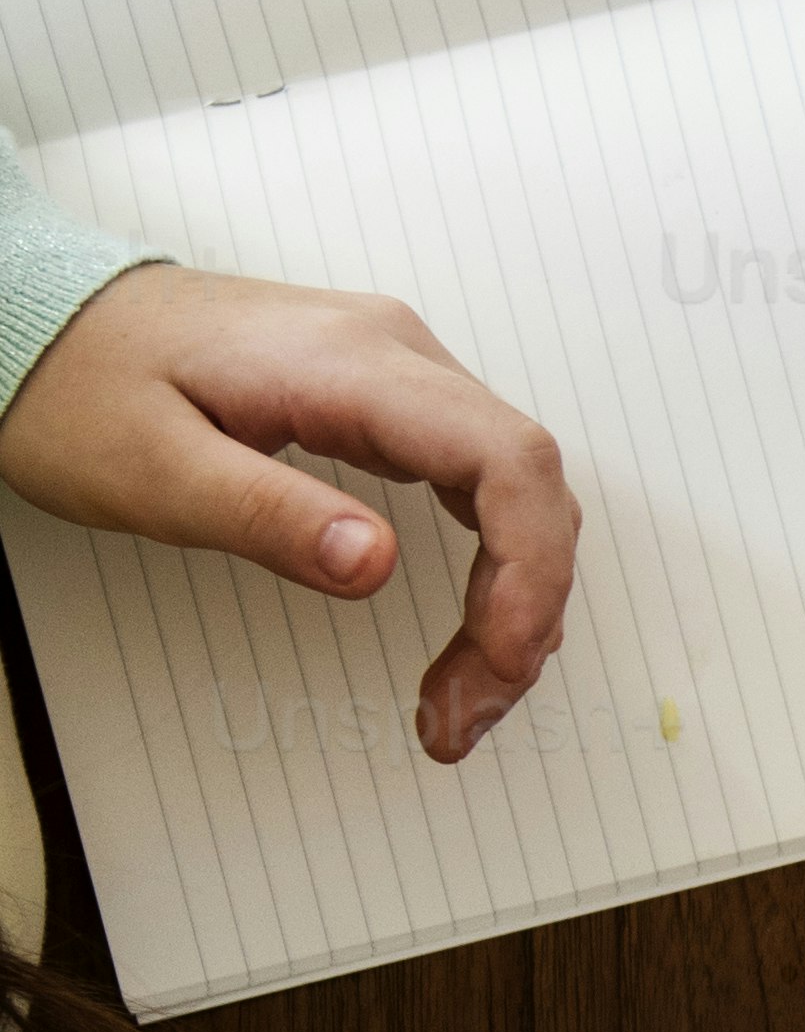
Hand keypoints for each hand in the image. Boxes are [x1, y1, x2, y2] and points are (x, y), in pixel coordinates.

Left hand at [0, 262, 581, 758]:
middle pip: (527, 483)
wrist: (46, 319)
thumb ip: (268, 515)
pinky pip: (477, 481)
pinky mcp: (384, 399)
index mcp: (351, 365)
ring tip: (464, 692)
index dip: (529, 570)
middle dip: (524, 610)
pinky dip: (490, 564)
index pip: (505, 459)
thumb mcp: (153, 469)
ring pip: (514, 488)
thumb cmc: (82, 386)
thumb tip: (378, 565)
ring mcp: (396, 372)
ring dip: (513, 597)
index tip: (499, 662)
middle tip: (468, 712)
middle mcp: (395, 354)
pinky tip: (466, 625)